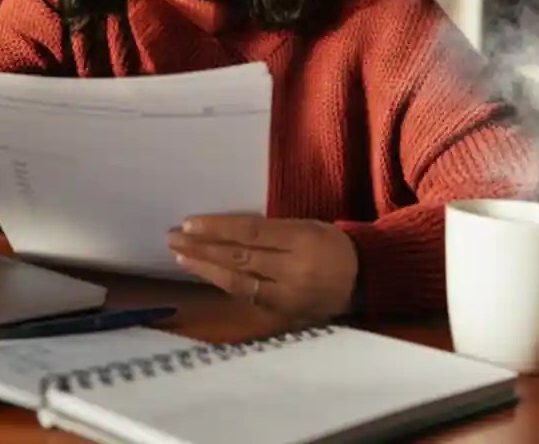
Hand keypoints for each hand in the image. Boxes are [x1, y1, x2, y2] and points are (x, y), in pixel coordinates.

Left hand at [167, 215, 358, 322]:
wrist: (365, 280)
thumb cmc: (332, 244)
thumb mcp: (307, 225)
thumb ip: (271, 230)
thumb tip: (225, 229)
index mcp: (302, 240)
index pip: (250, 232)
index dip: (217, 228)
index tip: (189, 223)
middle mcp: (293, 271)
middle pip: (239, 258)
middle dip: (203, 249)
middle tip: (173, 238)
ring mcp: (288, 296)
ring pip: (239, 283)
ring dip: (206, 270)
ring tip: (181, 257)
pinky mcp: (285, 315)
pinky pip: (249, 299)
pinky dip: (226, 286)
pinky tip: (206, 275)